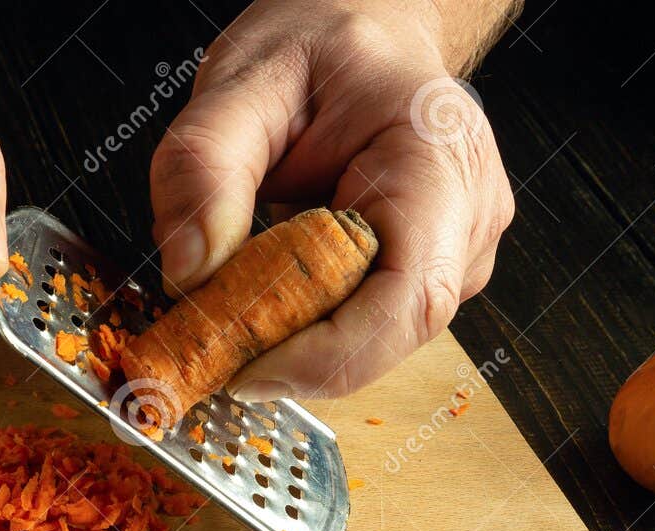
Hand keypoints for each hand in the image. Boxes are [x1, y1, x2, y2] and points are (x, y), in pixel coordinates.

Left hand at [148, 0, 516, 395]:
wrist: (366, 31)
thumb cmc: (318, 48)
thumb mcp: (241, 81)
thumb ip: (203, 167)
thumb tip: (186, 270)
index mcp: (436, 159)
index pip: (407, 297)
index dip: (328, 357)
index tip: (244, 372)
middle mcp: (467, 216)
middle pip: (389, 334)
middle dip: (295, 355)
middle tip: (211, 345)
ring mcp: (459, 251)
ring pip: (374, 339)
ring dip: (295, 339)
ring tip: (235, 294)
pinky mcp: (430, 272)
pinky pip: (364, 324)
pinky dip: (305, 325)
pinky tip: (267, 286)